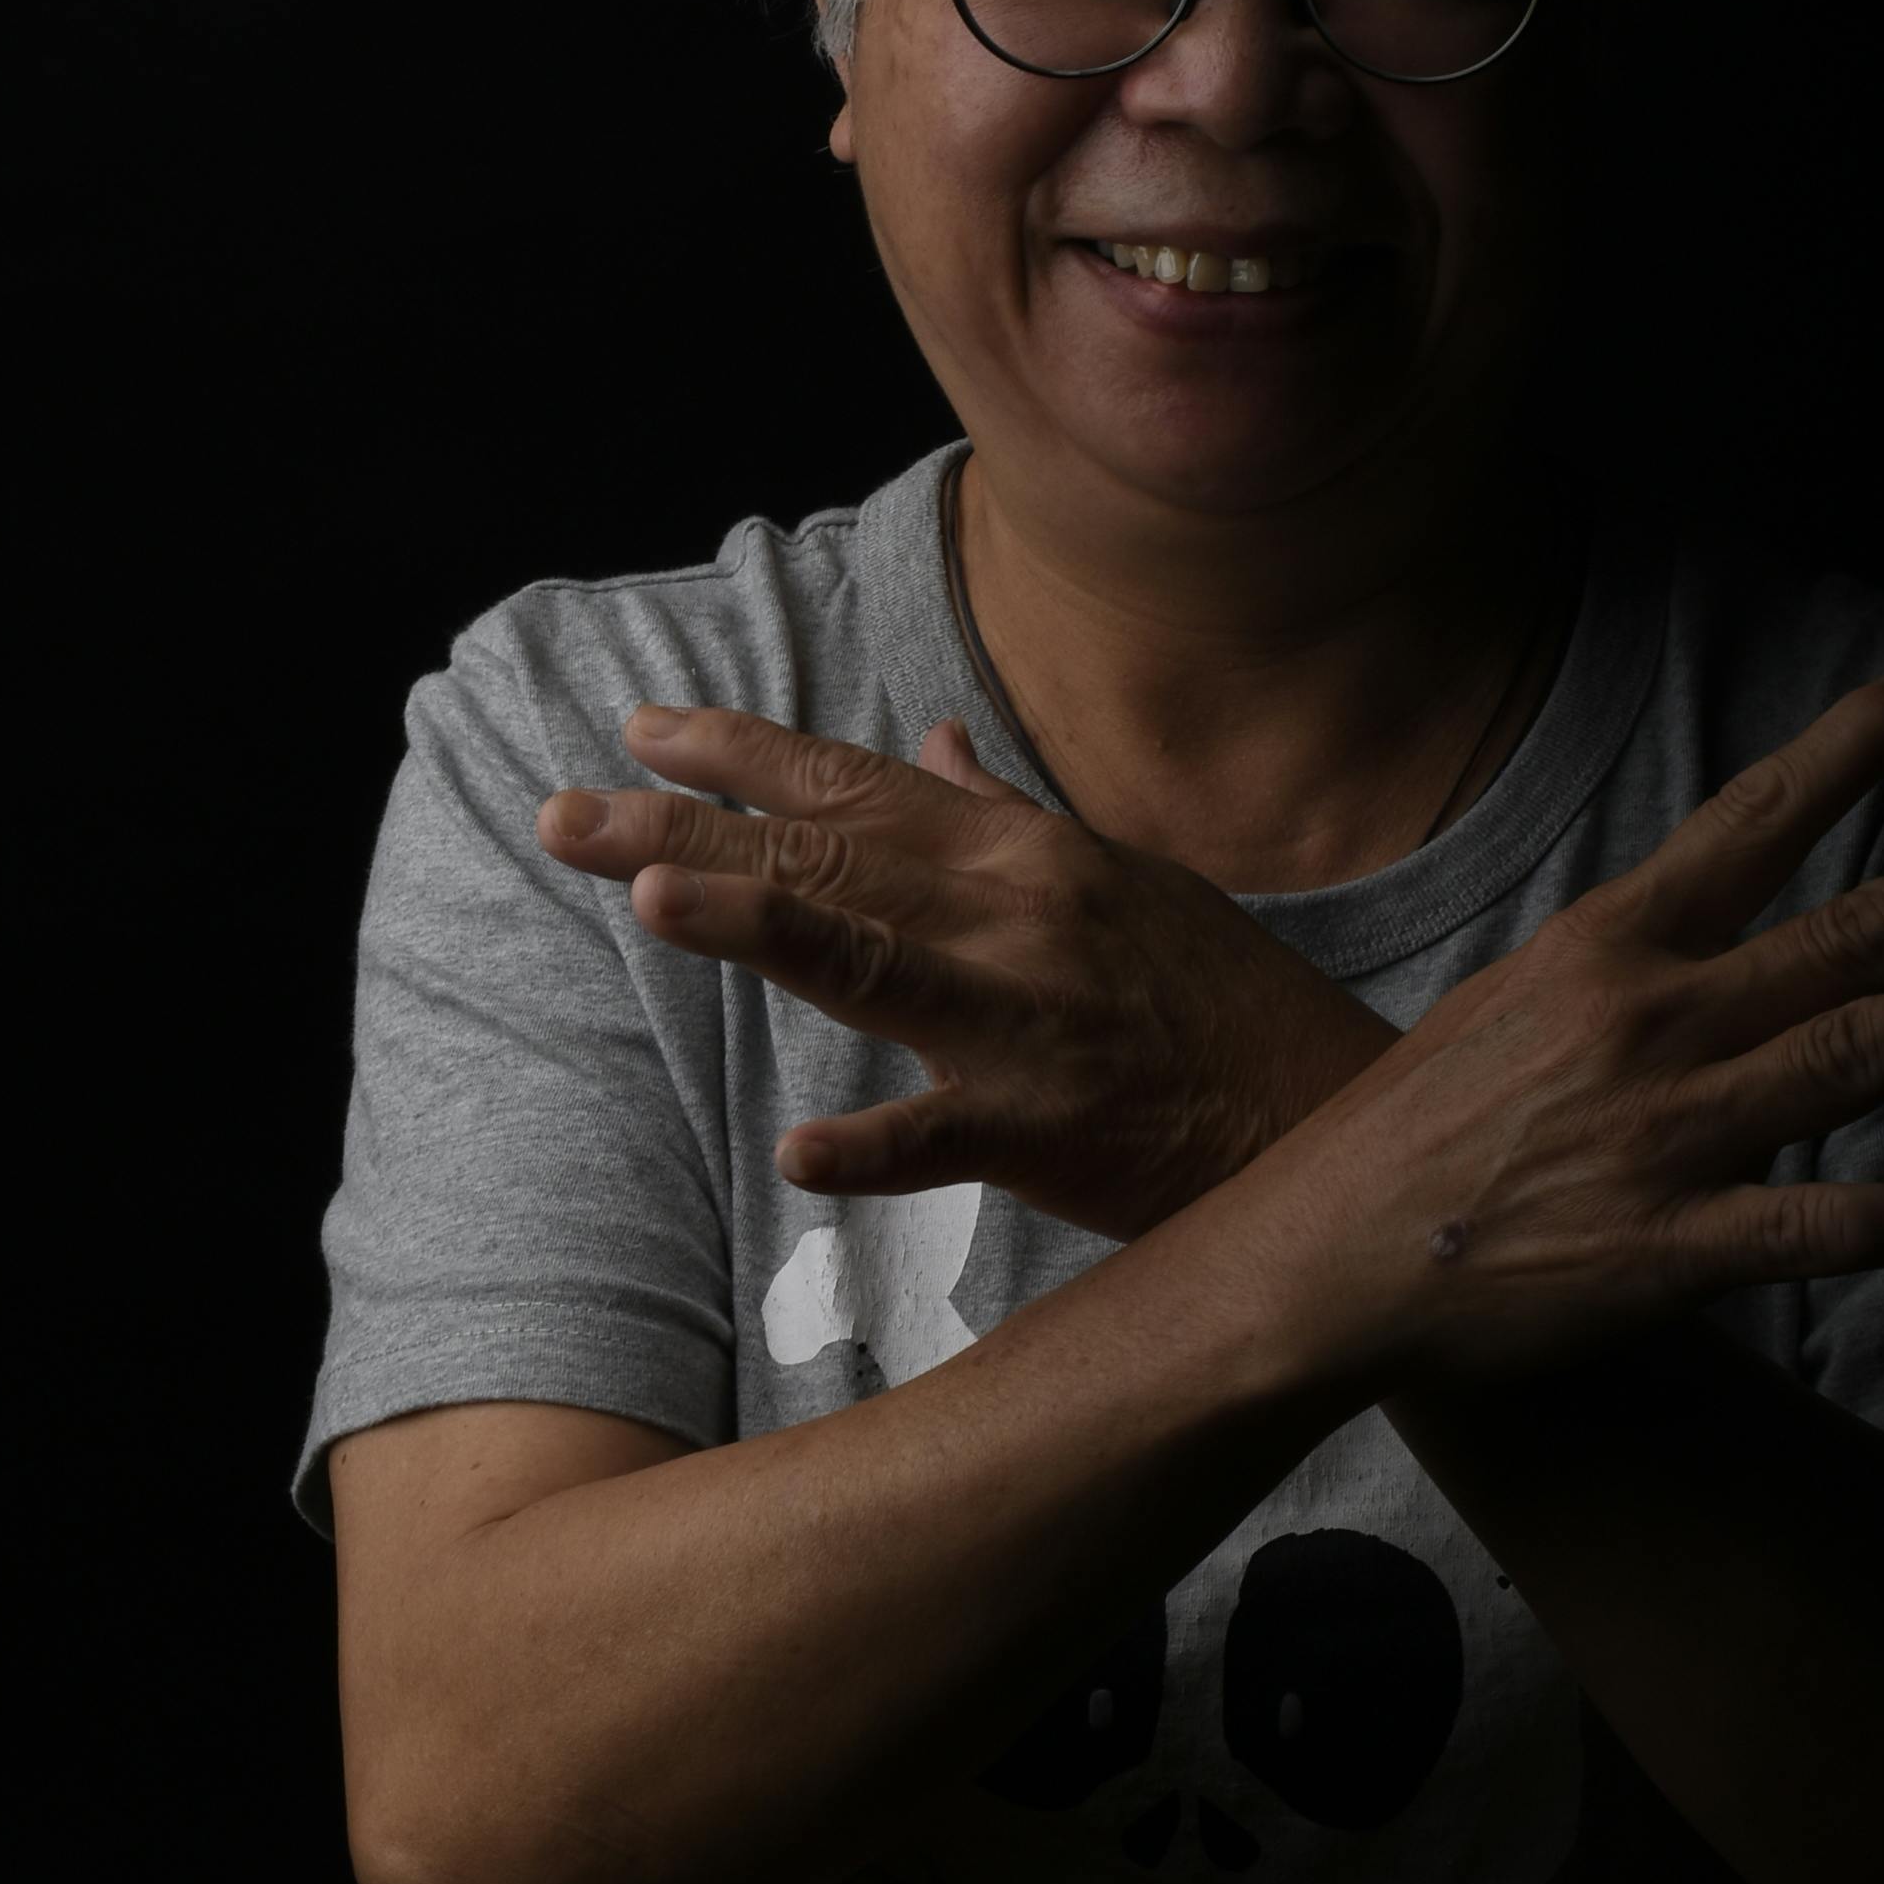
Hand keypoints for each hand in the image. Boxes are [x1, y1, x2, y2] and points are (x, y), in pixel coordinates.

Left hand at [537, 708, 1391, 1239]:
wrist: (1321, 1111)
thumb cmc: (1210, 996)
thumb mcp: (1116, 876)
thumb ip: (1006, 811)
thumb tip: (935, 734)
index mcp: (1019, 854)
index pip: (857, 781)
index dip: (743, 751)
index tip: (639, 727)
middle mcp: (1014, 913)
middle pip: (829, 855)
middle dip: (687, 827)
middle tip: (562, 813)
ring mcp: (1029, 1017)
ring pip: (875, 961)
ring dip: (763, 926)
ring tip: (650, 899)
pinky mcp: (1052, 1127)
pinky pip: (947, 1140)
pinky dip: (875, 1147)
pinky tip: (798, 1156)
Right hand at [1244, 656, 1883, 1390]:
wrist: (1321, 1257)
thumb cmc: (1416, 1125)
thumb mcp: (1513, 1000)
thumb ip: (1630, 963)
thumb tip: (1718, 924)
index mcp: (1610, 947)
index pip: (1756, 818)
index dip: (1857, 745)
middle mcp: (1652, 1023)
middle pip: (1851, 934)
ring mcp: (1666, 1136)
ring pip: (1856, 1056)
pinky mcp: (1664, 1251)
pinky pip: (1800, 1230)